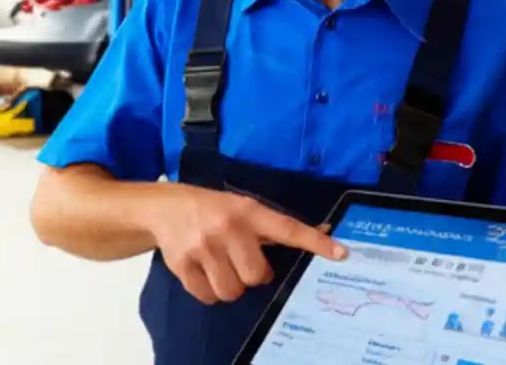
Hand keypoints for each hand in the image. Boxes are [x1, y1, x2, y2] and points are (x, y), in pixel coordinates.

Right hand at [148, 184, 347, 304]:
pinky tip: (205, 271)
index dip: (315, 242)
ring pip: (232, 291)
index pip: (288, 228)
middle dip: (253, 275)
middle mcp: (227, 228)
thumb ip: (277, 225)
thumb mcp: (244, 208)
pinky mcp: (182, 264)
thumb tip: (323, 232)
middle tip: (244, 261)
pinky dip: (209, 291)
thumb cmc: (214, 210)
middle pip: (256, 276)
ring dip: (231, 286)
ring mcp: (203, 247)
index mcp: (248, 212)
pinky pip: (208, 297)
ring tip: (223, 267)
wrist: (166, 208)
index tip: (340, 253)